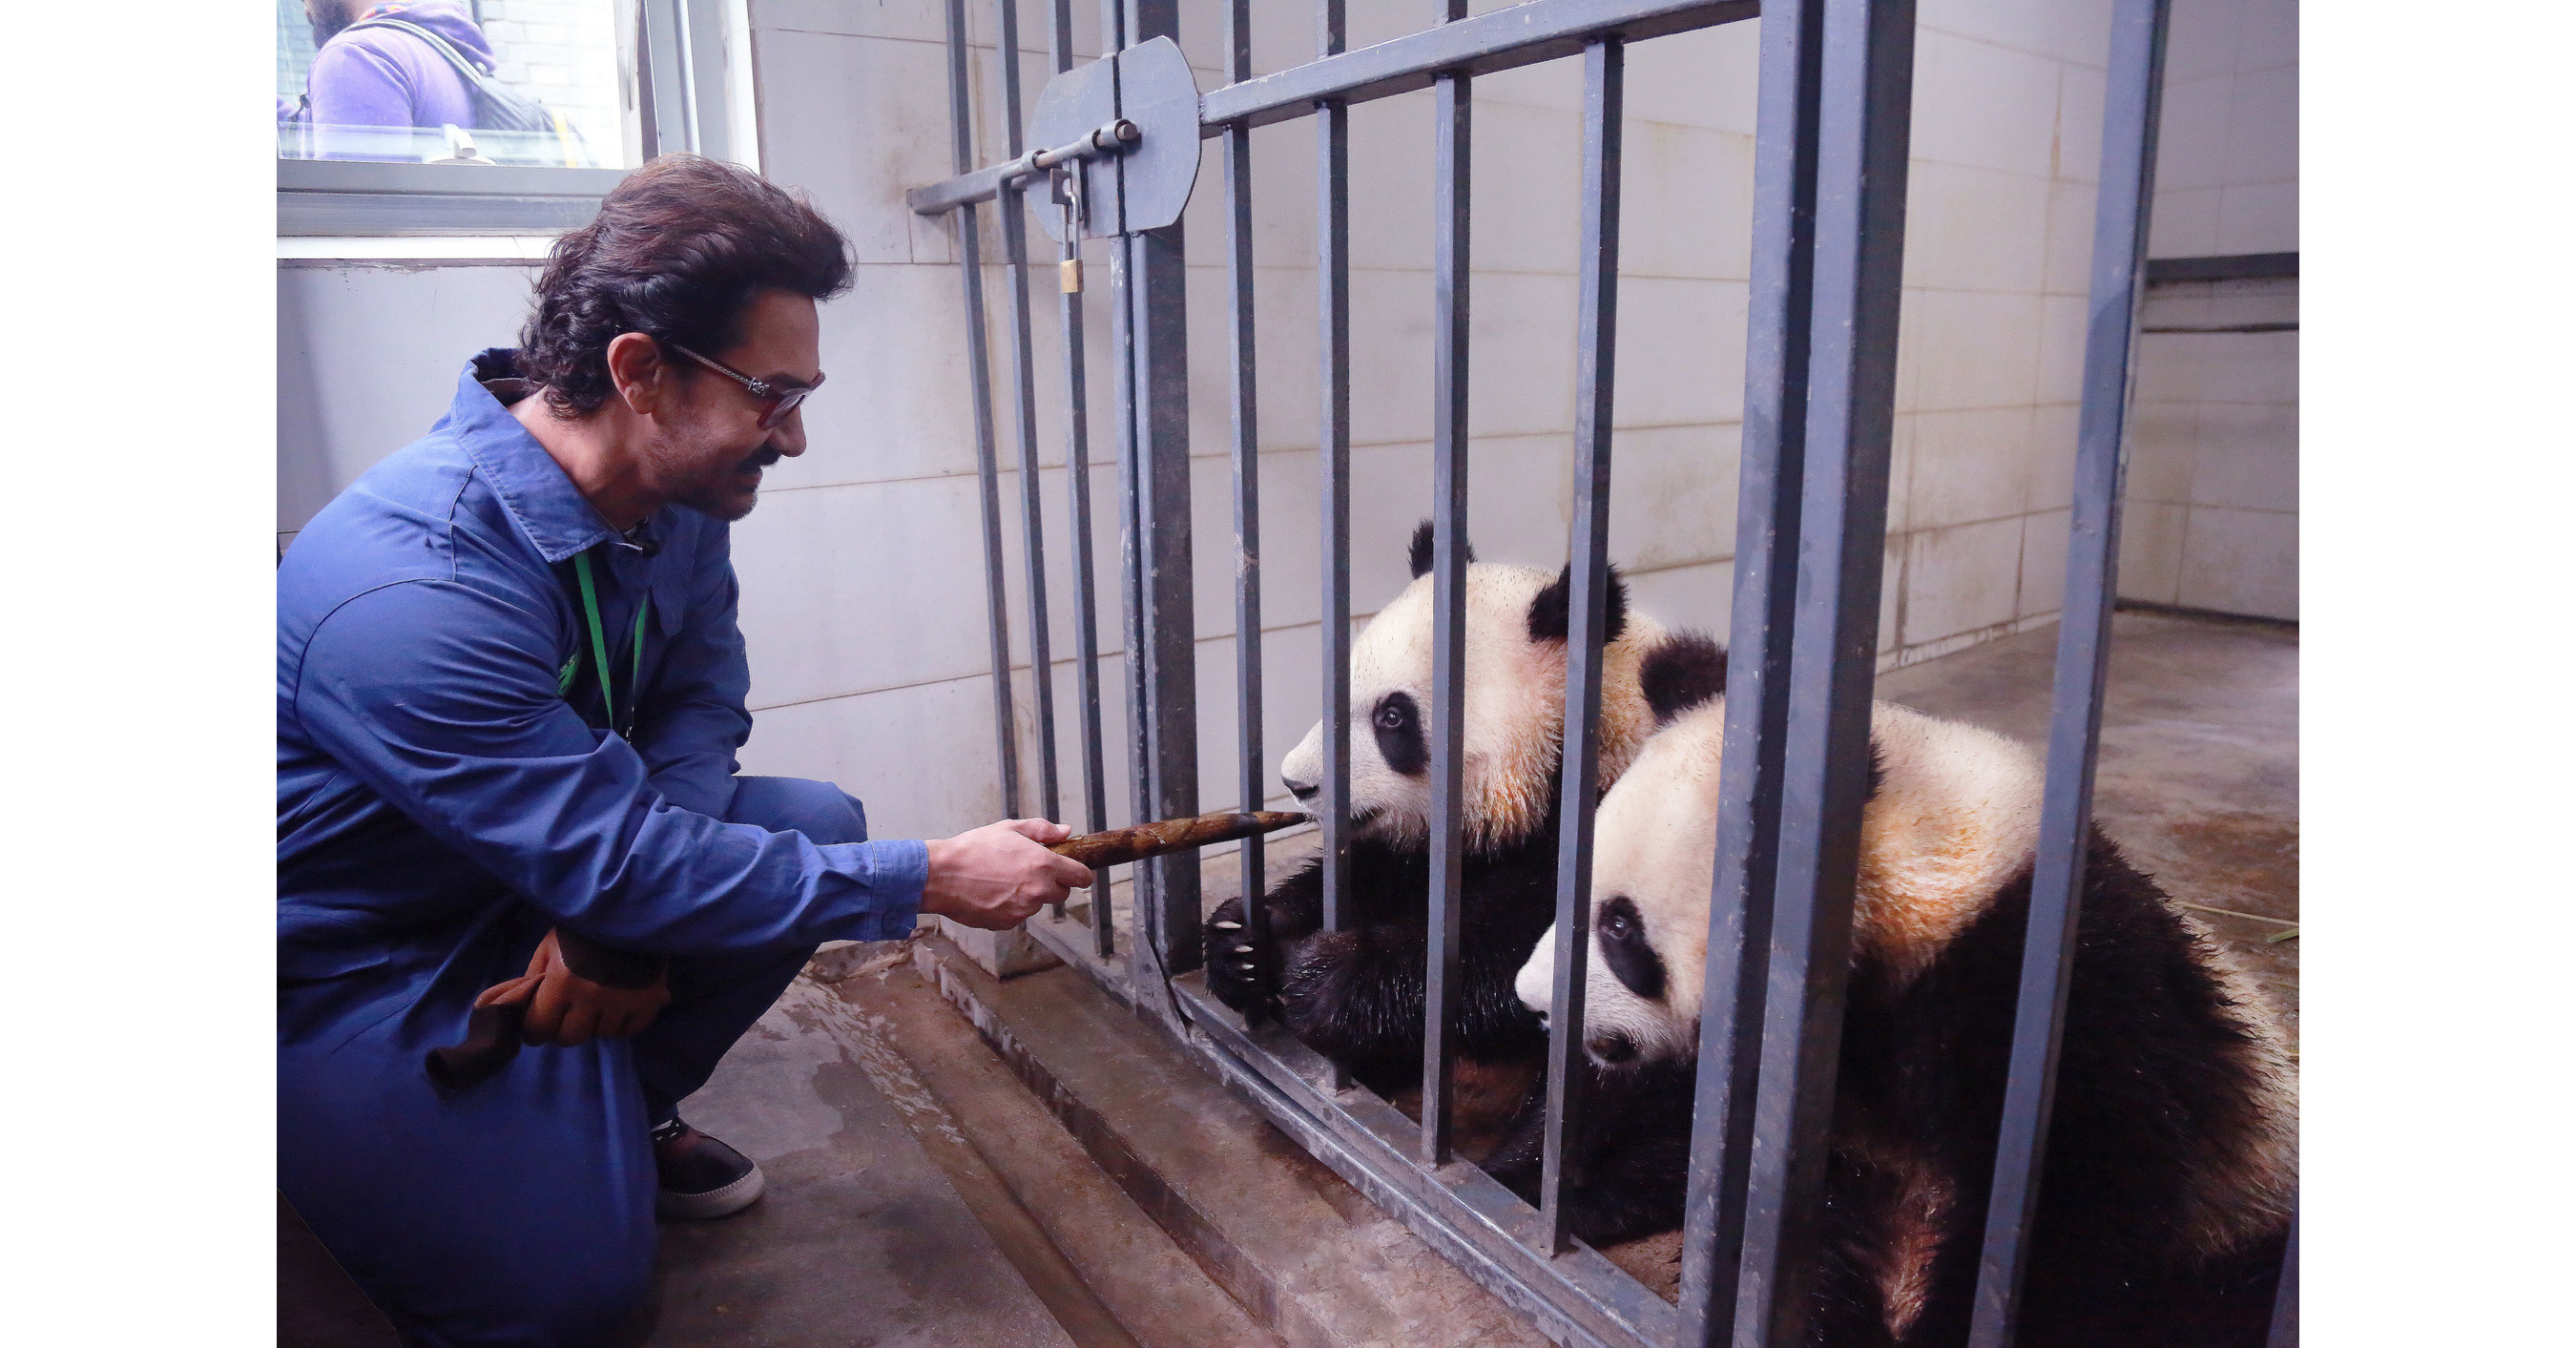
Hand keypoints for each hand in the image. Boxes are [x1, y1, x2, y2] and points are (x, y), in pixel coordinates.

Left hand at [519, 928, 672, 1046]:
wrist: (631, 910)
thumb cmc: (583, 929)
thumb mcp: (549, 947)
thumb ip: (534, 978)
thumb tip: (524, 1006)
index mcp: (562, 981)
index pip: (540, 1027)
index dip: (536, 1029)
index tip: (539, 1026)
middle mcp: (591, 996)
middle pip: (570, 1037)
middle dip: (564, 1029)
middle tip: (568, 1017)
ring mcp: (622, 1001)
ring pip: (601, 1034)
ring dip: (596, 1024)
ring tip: (597, 1006)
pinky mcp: (649, 1001)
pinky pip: (629, 1030)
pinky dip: (622, 1024)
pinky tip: (618, 1008)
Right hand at [922, 818, 1095, 930]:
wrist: (942, 876)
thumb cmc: (973, 849)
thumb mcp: (1009, 829)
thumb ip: (1043, 830)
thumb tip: (1066, 832)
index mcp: (1044, 865)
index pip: (1082, 877)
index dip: (1080, 873)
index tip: (1074, 871)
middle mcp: (1038, 891)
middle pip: (1061, 894)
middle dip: (1051, 884)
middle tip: (1029, 871)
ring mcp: (1023, 910)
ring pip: (1037, 904)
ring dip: (1028, 896)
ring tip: (1002, 880)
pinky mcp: (1007, 923)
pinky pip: (1017, 915)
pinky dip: (1010, 907)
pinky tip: (992, 893)